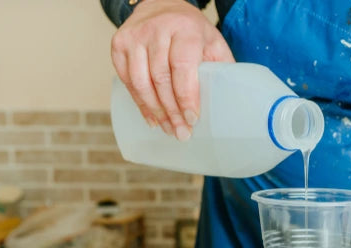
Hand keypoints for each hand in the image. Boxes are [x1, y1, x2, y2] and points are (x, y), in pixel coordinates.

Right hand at [110, 0, 234, 140]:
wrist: (161, 5)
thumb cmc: (191, 30)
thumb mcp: (213, 42)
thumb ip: (221, 68)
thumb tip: (231, 103)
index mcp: (185, 28)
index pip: (182, 67)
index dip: (186, 97)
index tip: (192, 119)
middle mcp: (157, 29)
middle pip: (161, 79)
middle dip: (172, 111)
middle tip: (181, 133)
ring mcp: (135, 36)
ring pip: (141, 82)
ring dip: (155, 111)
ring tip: (167, 128)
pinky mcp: (119, 44)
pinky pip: (127, 80)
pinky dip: (139, 102)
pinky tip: (151, 116)